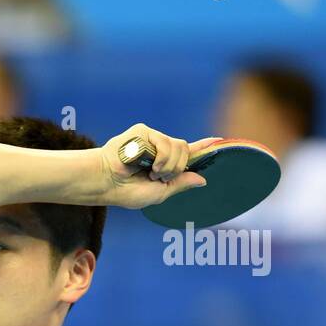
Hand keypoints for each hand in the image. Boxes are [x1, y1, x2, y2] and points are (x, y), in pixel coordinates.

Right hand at [96, 124, 221, 209]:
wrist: (107, 182)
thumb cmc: (126, 191)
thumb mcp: (160, 193)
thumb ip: (180, 184)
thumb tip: (202, 179)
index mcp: (162, 162)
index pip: (187, 153)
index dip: (202, 147)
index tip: (218, 140)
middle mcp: (158, 148)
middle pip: (185, 150)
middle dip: (177, 168)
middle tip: (159, 177)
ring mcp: (151, 138)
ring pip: (178, 146)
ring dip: (168, 165)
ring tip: (150, 172)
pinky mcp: (143, 131)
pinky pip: (165, 141)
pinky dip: (159, 157)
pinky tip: (144, 163)